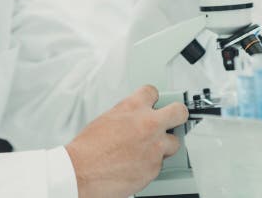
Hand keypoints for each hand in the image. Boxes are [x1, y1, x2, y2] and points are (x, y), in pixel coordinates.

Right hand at [65, 85, 188, 197]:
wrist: (82, 171)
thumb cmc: (89, 148)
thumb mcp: (107, 119)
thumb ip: (127, 116)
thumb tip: (134, 120)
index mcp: (133, 107)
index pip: (153, 92)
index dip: (153, 98)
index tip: (154, 103)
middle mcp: (148, 124)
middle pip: (179, 112)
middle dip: (177, 115)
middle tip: (174, 119)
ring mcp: (155, 146)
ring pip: (174, 143)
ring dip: (165, 145)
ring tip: (151, 150)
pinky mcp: (155, 167)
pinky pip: (161, 163)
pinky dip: (152, 164)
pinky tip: (139, 165)